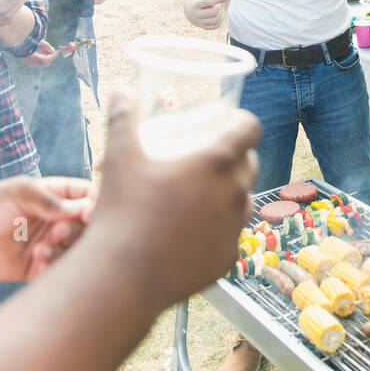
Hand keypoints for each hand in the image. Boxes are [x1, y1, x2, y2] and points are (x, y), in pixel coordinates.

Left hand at [0, 176, 94, 281]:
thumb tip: (84, 208)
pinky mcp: (41, 266)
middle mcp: (58, 220)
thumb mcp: (21, 192)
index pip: (88, 196)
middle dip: (80, 228)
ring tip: (45, 245)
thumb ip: (51, 200)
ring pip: (78, 247)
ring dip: (66, 246)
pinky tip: (39, 257)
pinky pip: (60, 267)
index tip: (88, 212)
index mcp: (57, 196)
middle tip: (59, 230)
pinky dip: (56, 263)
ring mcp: (51, 243)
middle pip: (89, 224)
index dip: (95, 204)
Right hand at [22, 40, 56, 67]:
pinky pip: (38, 62)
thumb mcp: (37, 39)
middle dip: (51, 57)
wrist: (15, 39)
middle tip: (53, 51)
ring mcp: (28, 62)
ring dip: (47, 57)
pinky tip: (43, 51)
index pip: (45, 59)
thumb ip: (45, 45)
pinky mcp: (28, 62)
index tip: (57, 51)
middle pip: (45, 63)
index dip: (53, 56)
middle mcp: (28, 61)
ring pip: (42, 64)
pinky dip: (43, 58)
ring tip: (46, 49)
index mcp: (30, 55)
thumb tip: (53, 51)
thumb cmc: (25, 37)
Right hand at [91, 92, 259, 307]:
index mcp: (217, 162)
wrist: (122, 277)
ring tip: (201, 193)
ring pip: (243, 200)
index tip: (230, 122)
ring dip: (230, 192)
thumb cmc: (122, 212)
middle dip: (235, 156)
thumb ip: (123, 120)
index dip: (242, 121)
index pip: (250, 128)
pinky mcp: (226, 259)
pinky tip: (194, 229)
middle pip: (250, 164)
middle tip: (208, 157)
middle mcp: (235, 193)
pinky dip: (218, 228)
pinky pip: (230, 235)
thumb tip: (120, 93)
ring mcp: (234, 229)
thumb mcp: (119, 157)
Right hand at [187, 0, 227, 30]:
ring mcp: (200, 22)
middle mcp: (197, 14)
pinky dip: (219, 20)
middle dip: (218, 7)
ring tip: (215, 11)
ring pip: (216, 19)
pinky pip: (217, 25)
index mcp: (196, 4)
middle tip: (215, 6)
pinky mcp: (205, 27)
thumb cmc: (201, 1)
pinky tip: (216, 16)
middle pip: (214, 11)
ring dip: (219, 14)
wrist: (193, 13)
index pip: (207, 2)